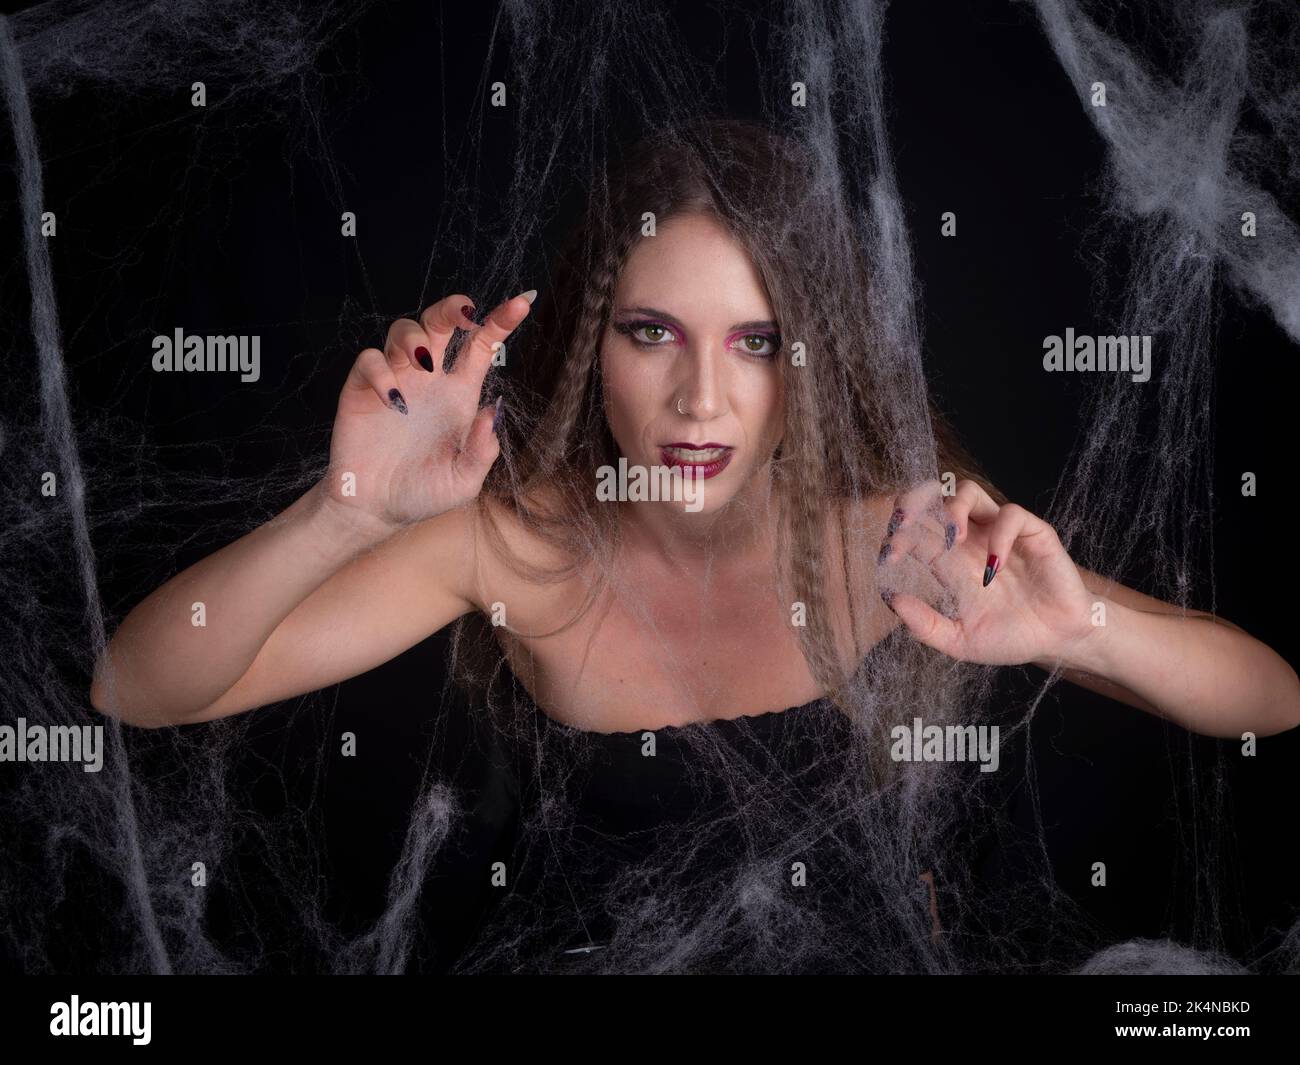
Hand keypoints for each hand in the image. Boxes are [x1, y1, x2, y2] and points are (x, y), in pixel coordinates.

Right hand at [323, 291, 532, 528]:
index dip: (500, 322)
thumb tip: (494, 412)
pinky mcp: (362, 389)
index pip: (481, 347)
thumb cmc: (424, 492)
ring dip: (415, 337)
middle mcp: (429, 379)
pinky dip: (381, 371)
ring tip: (423, 366)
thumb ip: (482, 451)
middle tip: (463, 312)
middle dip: (452, 308)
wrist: (377, 509)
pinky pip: (370, 360)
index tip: (522, 303)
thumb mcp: (463, 481)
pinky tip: (393, 400)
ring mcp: (396, 379)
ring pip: (404, 330)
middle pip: (440, 323)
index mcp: (459, 393)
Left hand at [876, 479, 1096, 666]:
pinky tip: (996, 565)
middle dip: (913, 502)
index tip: (889, 554)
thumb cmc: (1009, 638)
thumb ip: (925, 626)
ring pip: (969, 491)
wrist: (1056, 642)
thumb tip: (892, 602)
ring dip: (953, 507)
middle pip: (933, 500)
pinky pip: (1010, 514)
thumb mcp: (959, 641)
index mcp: (948, 563)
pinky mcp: (1031, 534)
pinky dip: (999, 533)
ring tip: (953, 538)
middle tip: (904, 523)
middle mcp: (970, 542)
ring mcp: (999, 534)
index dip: (896, 536)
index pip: (913, 533)